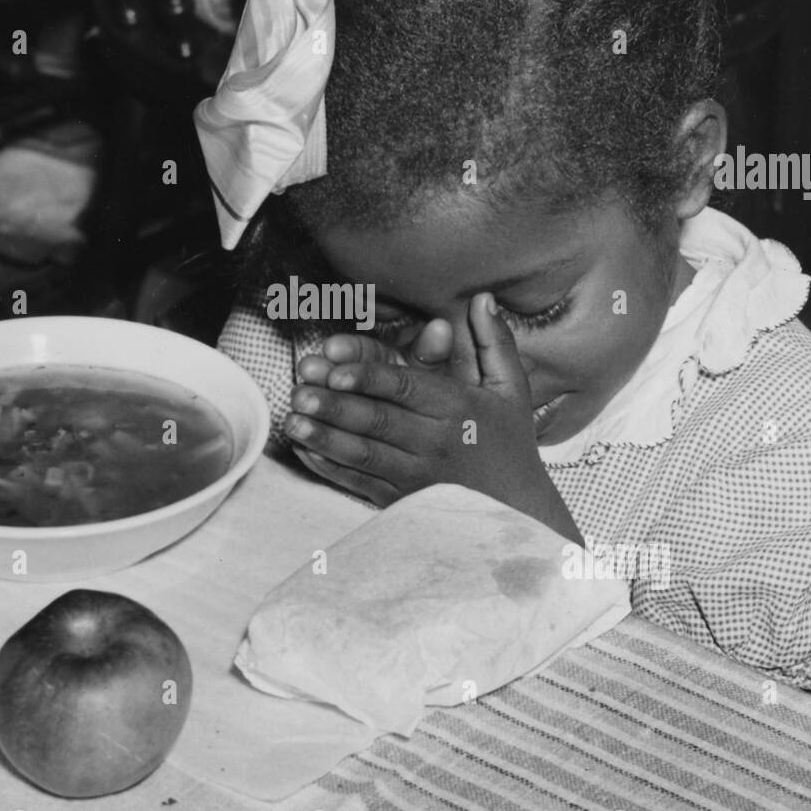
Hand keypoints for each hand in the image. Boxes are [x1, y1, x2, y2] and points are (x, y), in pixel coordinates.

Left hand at [287, 294, 582, 541]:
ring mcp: (416, 477)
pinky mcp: (401, 501)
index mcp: (457, 409)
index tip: (336, 368)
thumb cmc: (511, 443)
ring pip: (363, 454)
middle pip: (377, 421)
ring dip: (325, 437)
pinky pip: (359, 483)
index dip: (369, 377)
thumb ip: (495, 343)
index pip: (406, 388)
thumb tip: (483, 297)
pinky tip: (304, 450)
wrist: (519, 513)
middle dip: (335, 406)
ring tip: (291, 421)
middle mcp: (434, 443)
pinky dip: (330, 468)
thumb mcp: (512, 390)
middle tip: (300, 392)